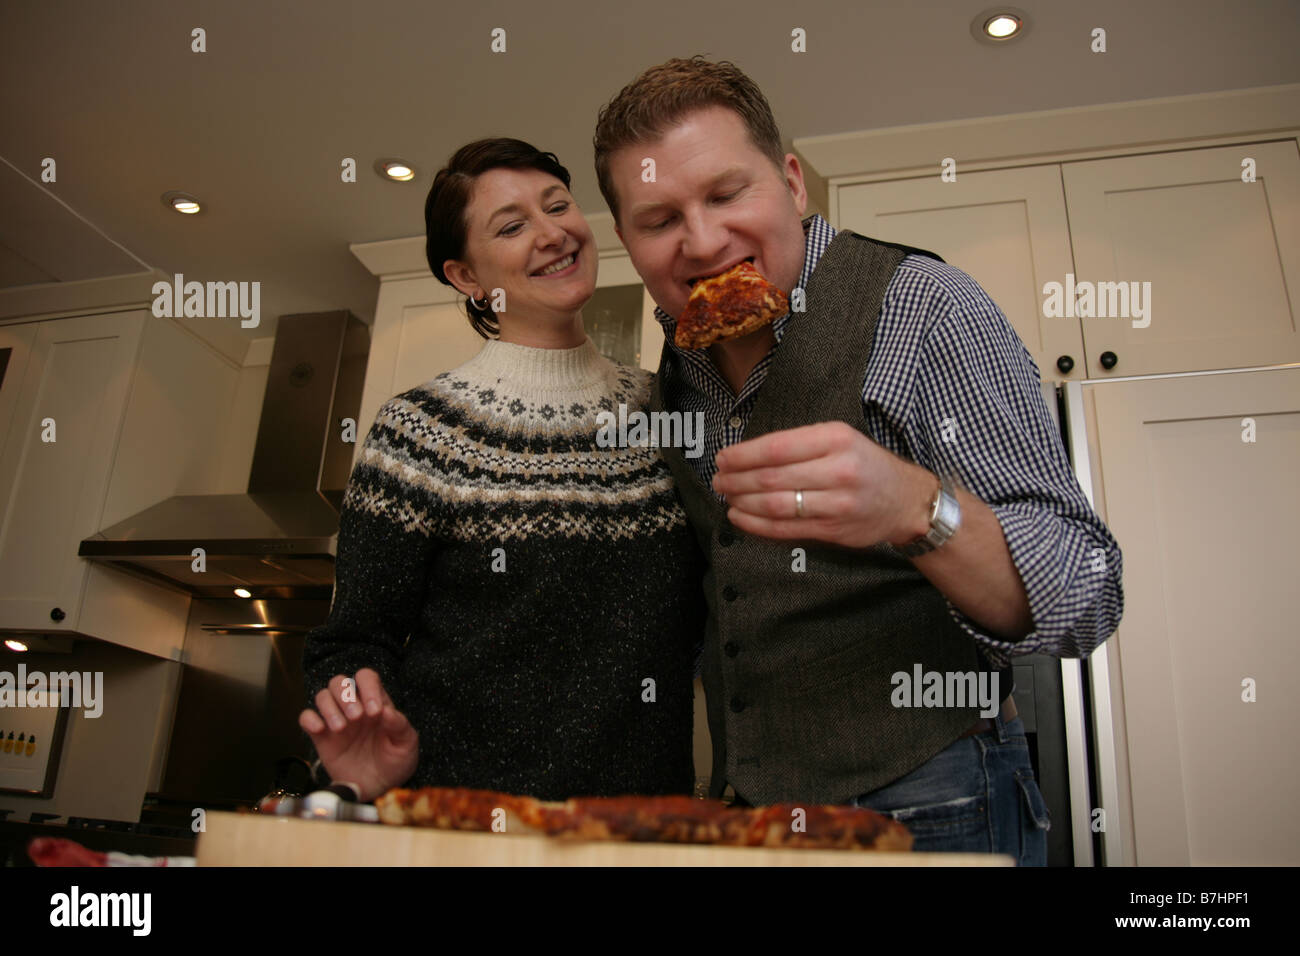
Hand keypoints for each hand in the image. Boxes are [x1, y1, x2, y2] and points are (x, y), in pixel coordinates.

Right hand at [298, 668, 418, 802]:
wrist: (379, 788)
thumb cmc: (395, 761)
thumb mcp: (406, 743)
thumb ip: (399, 725)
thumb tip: (387, 711)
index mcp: (376, 703)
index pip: (366, 678)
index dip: (369, 688)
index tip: (375, 712)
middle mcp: (354, 707)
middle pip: (340, 682)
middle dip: (346, 696)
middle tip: (357, 717)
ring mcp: (336, 721)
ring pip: (322, 696)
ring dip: (330, 707)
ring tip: (341, 728)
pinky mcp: (321, 737)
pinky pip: (306, 718)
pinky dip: (310, 719)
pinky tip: (320, 729)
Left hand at [711, 421, 933, 548]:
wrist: (906, 501)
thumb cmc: (865, 465)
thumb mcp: (840, 439)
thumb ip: (799, 444)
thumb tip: (747, 455)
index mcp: (836, 439)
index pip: (777, 447)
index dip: (743, 455)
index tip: (722, 458)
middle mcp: (838, 470)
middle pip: (772, 477)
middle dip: (736, 479)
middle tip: (718, 480)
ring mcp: (837, 504)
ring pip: (776, 505)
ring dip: (742, 502)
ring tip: (726, 496)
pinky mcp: (833, 530)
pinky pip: (786, 529)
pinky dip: (756, 525)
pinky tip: (740, 516)